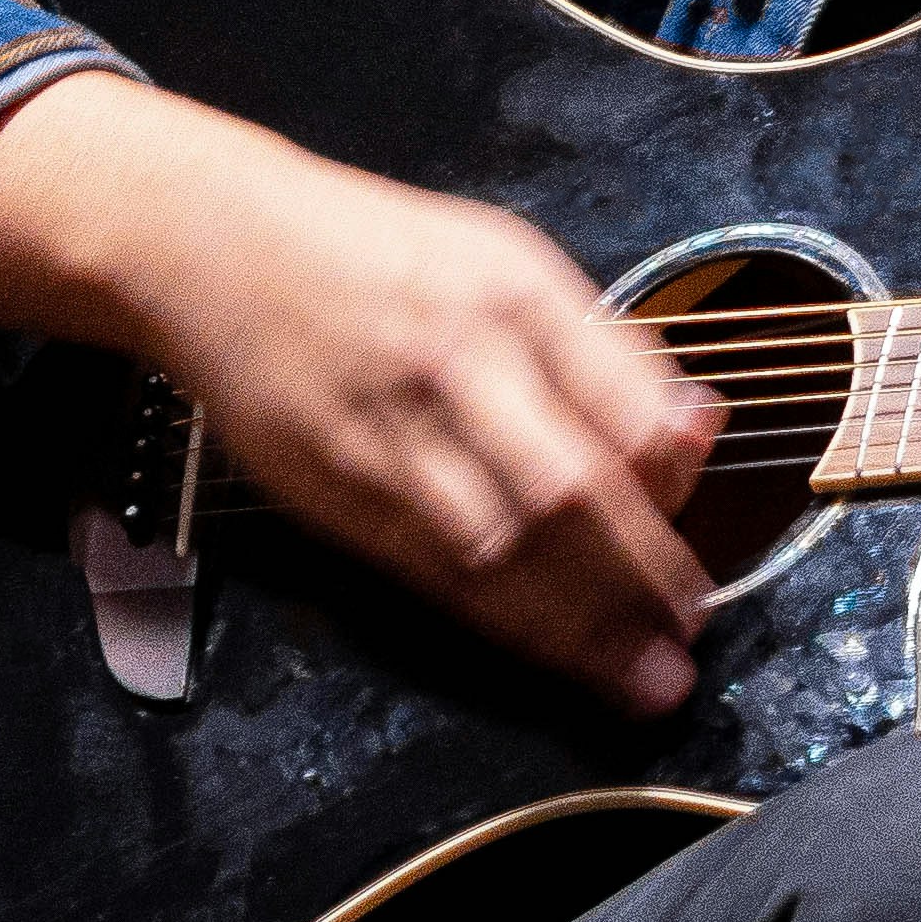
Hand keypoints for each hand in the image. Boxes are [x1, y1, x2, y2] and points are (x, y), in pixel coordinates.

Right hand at [0, 70, 721, 714]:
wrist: (213, 244)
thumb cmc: (379, 251)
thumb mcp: (508, 260)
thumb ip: (603, 350)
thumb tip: (697, 428)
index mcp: (517, 299)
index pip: (625, 412)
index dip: (678, 492)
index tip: (707, 531)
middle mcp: (457, 367)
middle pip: (567, 494)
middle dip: (639, 579)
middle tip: (689, 636)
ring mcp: (388, 435)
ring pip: (498, 551)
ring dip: (578, 626)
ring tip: (640, 677)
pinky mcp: (332, 489)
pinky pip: (428, 570)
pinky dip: (498, 620)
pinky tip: (548, 656)